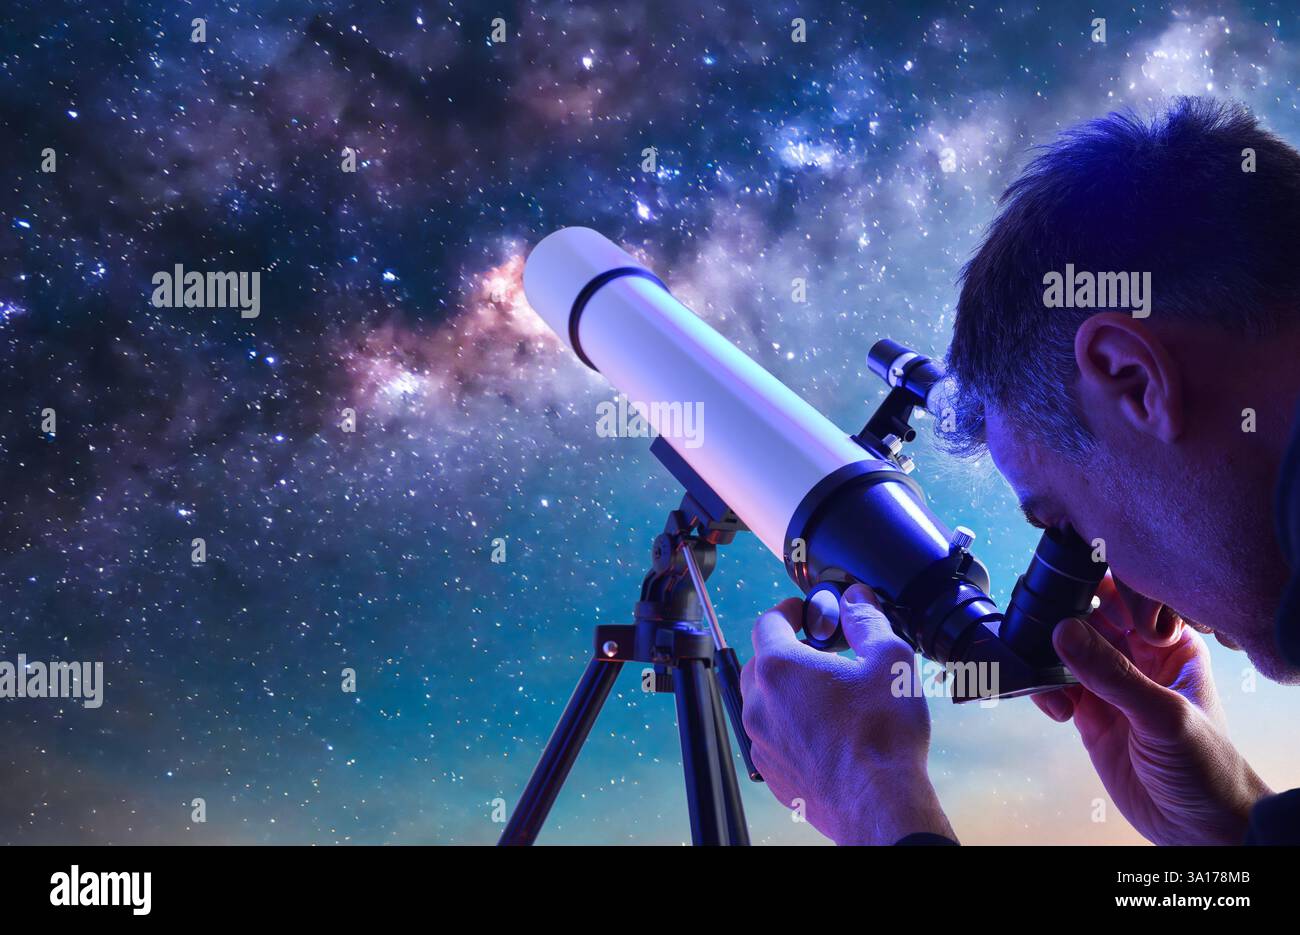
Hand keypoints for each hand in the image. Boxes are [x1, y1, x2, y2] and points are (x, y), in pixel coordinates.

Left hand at [740, 584, 954, 844]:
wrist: (879, 805)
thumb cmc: (882, 737)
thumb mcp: (888, 661)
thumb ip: (867, 621)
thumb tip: (856, 600)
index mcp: (779, 668)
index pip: (767, 622)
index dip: (786, 611)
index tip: (801, 611)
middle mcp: (759, 704)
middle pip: (761, 663)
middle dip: (787, 652)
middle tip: (821, 655)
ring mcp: (760, 742)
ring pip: (764, 703)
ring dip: (787, 693)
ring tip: (826, 697)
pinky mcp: (771, 772)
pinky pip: (771, 738)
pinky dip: (789, 728)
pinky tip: (823, 733)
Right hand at [1033, 574, 1271, 844]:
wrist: (1199, 828)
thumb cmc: (1206, 766)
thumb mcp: (1162, 715)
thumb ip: (1112, 674)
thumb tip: (1062, 630)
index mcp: (1168, 643)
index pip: (1128, 599)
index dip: (1097, 590)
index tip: (1063, 591)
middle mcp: (1138, 658)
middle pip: (1087, 620)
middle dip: (1061, 626)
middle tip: (1039, 636)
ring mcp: (1110, 686)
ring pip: (1065, 652)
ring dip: (1047, 662)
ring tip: (1046, 682)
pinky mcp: (1089, 714)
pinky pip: (1055, 687)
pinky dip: (1044, 691)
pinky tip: (1054, 710)